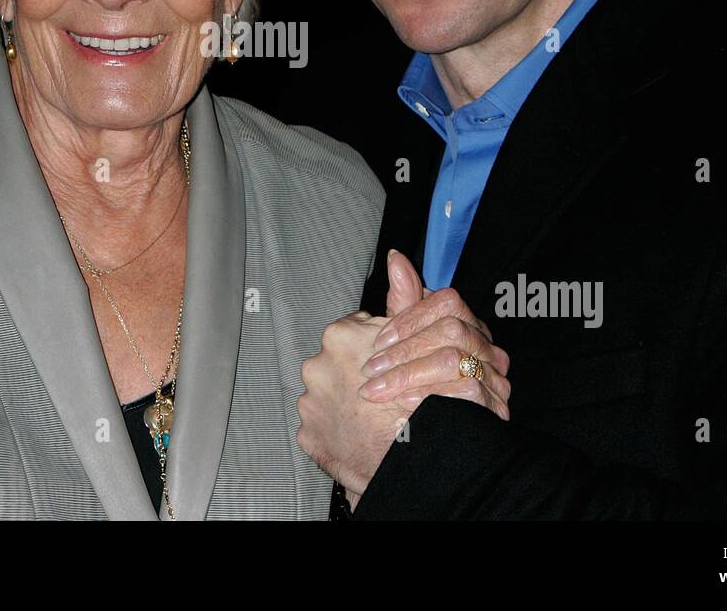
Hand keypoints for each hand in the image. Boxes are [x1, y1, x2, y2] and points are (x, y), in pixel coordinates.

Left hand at [298, 311, 412, 496]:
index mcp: (341, 338)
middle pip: (339, 361)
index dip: (377, 347)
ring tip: (374, 416)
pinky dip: (338, 428)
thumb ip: (403, 299)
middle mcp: (317, 366)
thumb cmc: (418, 403)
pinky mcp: (308, 435)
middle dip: (357, 372)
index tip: (388, 362)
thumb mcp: (417, 340)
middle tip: (383, 391)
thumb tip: (396, 261)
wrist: (413, 464)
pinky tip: (360, 433)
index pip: (356, 331)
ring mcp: (309, 402)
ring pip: (329, 393)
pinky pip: (322, 424)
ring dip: (346, 401)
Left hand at [361, 250, 510, 419]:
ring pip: (452, 358)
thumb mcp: (409, 343)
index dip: (411, 317)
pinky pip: (463, 389)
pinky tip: (401, 404)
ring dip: (407, 373)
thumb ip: (405, 303)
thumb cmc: (420, 391)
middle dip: (404, 348)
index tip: (379, 339)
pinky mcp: (492, 406)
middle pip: (451, 328)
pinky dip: (427, 394)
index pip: (447, 302)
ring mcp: (494, 378)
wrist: (439, 451)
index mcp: (468, 328)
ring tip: (375, 390)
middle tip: (369, 369)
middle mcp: (487, 348)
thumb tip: (396, 258)